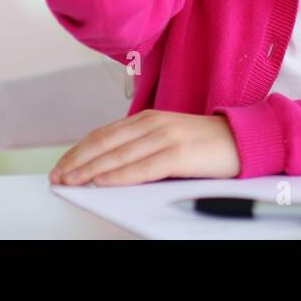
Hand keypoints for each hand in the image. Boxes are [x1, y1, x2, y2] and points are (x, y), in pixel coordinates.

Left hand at [48, 109, 239, 185]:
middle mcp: (154, 123)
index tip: (61, 165)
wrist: (243, 140)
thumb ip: (141, 145)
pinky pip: (143, 168)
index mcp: (149, 118)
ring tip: (71, 181)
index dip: (79, 150)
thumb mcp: (167, 138)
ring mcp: (167, 136)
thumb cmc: (206, 144)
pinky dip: (119, 176)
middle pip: (105, 144)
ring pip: (118, 156)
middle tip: (57, 177)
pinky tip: (103, 182)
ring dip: (90, 170)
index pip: (104, 134)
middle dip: (77, 162)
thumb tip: (106, 165)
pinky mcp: (180, 153)